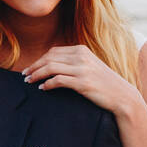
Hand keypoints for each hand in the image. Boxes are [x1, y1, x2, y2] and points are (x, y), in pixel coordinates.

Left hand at [21, 45, 139, 115]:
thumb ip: (74, 63)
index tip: (30, 68)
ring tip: (29, 81)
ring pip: (51, 68)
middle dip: (34, 66)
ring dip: (37, 75)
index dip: (39, 60)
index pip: (54, 52)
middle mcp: (81, 57)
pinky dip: (47, 84)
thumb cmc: (104, 84)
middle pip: (49, 58)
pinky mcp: (82, 82)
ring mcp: (82, 69)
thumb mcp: (90, 67)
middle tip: (25, 75)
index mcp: (82, 50)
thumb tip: (53, 66)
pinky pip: (58, 80)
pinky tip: (43, 89)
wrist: (122, 96)